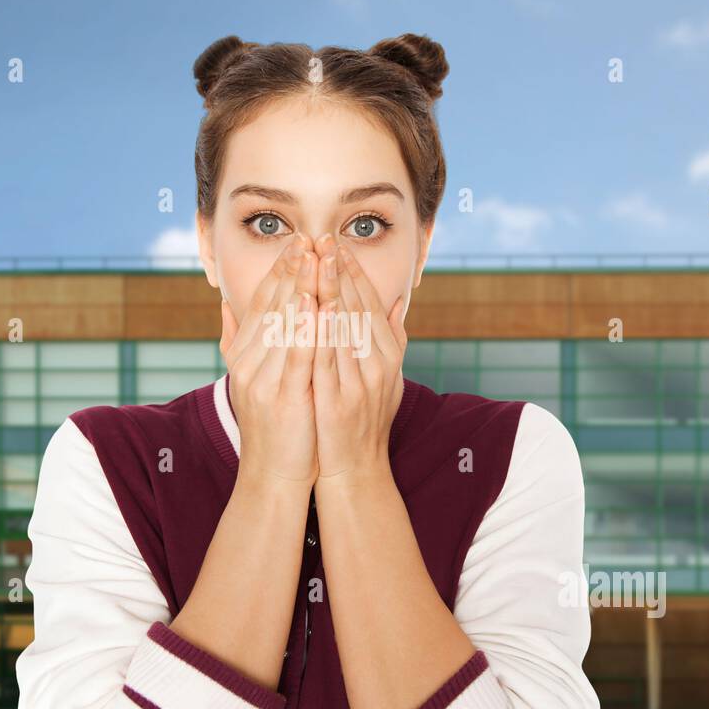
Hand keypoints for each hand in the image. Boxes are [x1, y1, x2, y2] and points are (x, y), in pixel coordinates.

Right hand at [220, 236, 319, 485]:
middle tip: (308, 237)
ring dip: (299, 289)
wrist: (272, 476)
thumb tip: (225, 306)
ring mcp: (264, 381)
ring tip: (313, 258)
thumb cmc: (274, 425)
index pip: (261, 303)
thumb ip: (238, 341)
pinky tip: (314, 304)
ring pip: (283, 326)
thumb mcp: (252, 379)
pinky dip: (304, 330)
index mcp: (245, 355)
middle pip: (271, 307)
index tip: (297, 243)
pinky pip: (295, 358)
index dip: (279, 271)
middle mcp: (249, 363)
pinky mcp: (283, 399)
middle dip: (291, 270)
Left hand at [311, 235, 407, 481]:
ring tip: (315, 261)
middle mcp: (379, 366)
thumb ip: (394, 338)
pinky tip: (307, 309)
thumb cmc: (366, 420)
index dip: (354, 272)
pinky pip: (325, 359)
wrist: (355, 469)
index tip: (337, 243)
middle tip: (325, 239)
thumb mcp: (388, 377)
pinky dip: (317, 332)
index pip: (370, 304)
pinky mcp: (338, 401)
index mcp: (388, 355)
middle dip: (340, 271)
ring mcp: (360, 384)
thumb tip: (400, 301)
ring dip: (328, 292)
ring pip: (343, 329)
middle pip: (359, 309)